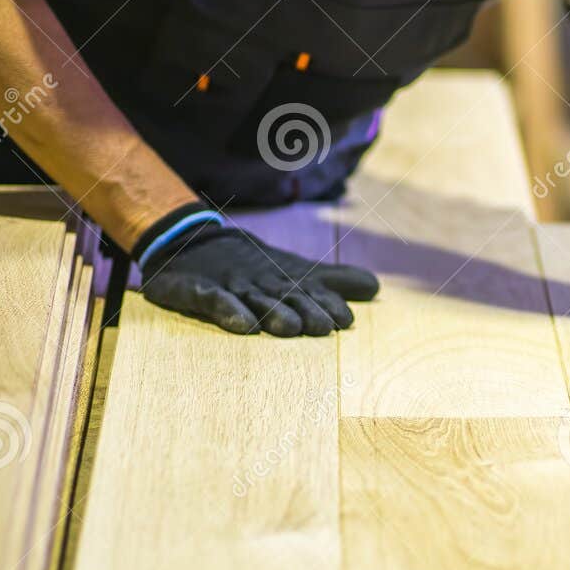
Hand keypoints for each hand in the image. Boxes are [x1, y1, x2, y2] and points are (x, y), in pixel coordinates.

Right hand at [140, 221, 377, 336]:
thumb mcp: (295, 272)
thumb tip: (375, 286)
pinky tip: (243, 326)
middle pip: (286, 297)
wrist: (193, 243)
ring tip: (290, 327)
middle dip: (305, 310)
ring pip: (255, 301)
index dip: (327, 304)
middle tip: (323, 327)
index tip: (345, 319)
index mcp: (285, 279)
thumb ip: (333, 281)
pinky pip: (214, 301)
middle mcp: (262, 283)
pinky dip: (228, 311)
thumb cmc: (254, 266)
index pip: (310, 291)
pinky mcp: (199, 290)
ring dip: (274, 313)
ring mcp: (231, 286)